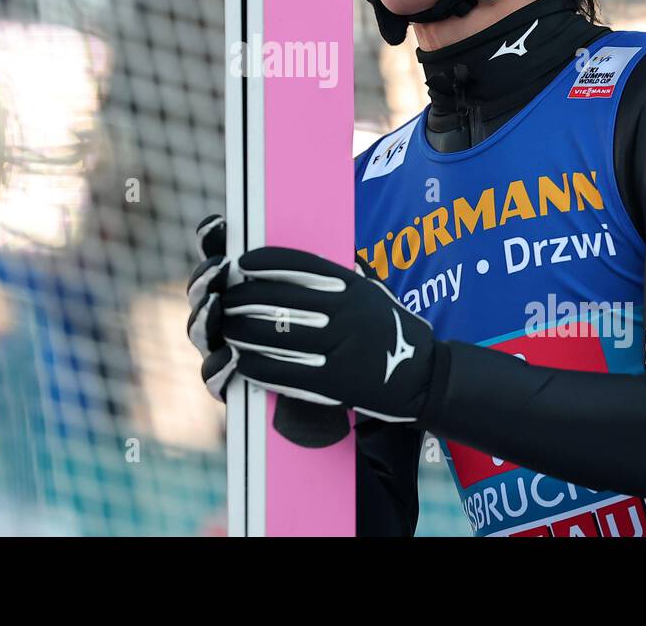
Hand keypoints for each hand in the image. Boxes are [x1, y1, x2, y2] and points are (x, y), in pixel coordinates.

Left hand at [186, 215, 439, 423]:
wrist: (422, 376)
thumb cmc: (389, 328)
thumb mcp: (370, 292)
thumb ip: (336, 277)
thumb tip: (284, 262)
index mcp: (353, 287)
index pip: (299, 265)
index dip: (265, 262)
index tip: (241, 261)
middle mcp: (345, 314)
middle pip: (279, 301)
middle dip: (242, 299)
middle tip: (223, 299)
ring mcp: (339, 348)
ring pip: (276, 337)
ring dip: (242, 332)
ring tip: (226, 328)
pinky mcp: (334, 383)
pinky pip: (284, 372)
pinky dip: (256, 366)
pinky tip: (240, 360)